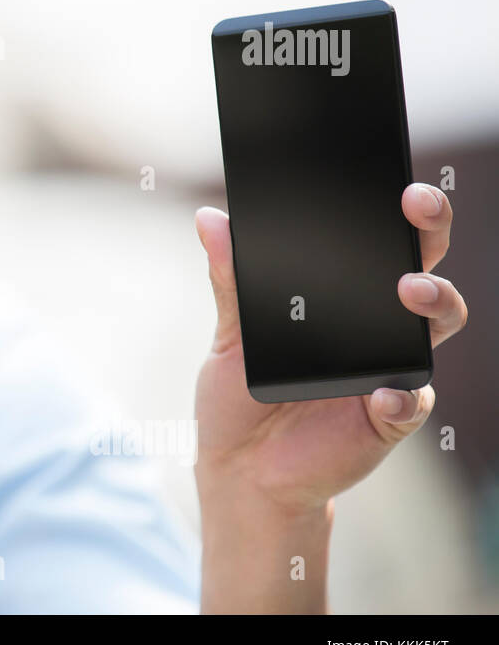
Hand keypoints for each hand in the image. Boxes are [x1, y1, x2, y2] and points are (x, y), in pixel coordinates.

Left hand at [192, 183, 466, 514]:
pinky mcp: (388, 419)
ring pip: (434, 329)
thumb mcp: (229, 334)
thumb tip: (209, 218)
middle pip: (423, 271)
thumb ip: (230, 280)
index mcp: (346, 299)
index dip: (397, 208)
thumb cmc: (241, 395)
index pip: (382, 242)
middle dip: (428, 234)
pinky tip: (384, 392)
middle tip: (413, 205)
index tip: (393, 176)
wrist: (240, 468)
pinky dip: (402, 396)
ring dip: (431, 304)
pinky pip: (410, 403)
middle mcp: (379, 328)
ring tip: (408, 292)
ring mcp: (390, 371)